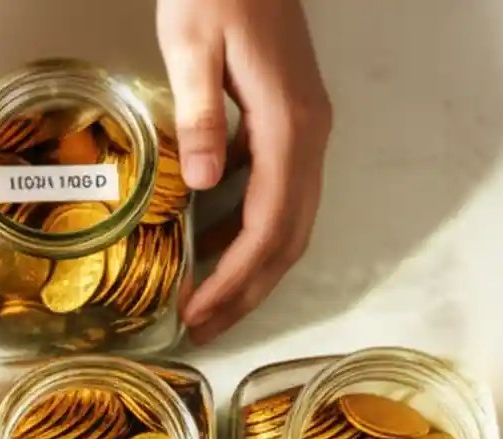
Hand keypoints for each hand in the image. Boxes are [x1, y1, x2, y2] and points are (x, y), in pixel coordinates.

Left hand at [157, 0, 331, 343]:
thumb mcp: (193, 46)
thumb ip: (200, 115)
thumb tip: (204, 185)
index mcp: (291, 125)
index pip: (271, 225)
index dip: (235, 278)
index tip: (197, 312)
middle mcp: (308, 135)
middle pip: (288, 237)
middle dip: (247, 290)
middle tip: (203, 328)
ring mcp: (302, 129)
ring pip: (287, 220)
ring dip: (249, 267)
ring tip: (206, 303)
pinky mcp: (286, 121)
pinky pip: (274, 193)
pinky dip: (246, 229)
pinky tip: (209, 244)